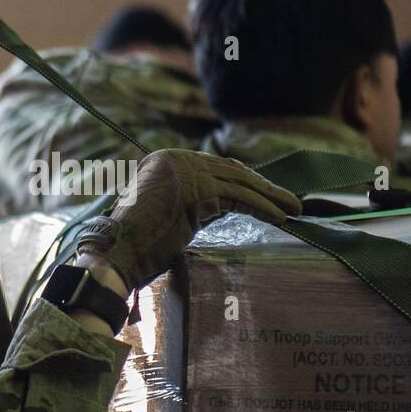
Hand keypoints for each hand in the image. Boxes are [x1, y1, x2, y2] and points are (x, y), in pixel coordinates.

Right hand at [74, 149, 302, 291]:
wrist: (118, 252)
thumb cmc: (138, 244)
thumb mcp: (172, 214)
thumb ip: (196, 202)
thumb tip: (230, 203)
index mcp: (165, 160)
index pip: (215, 166)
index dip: (245, 181)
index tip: (268, 194)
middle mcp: (175, 159)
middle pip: (230, 170)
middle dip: (263, 187)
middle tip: (289, 200)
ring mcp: (185, 171)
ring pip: (238, 181)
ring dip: (270, 196)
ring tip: (292, 209)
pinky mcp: (196, 189)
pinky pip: (237, 197)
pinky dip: (262, 206)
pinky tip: (279, 216)